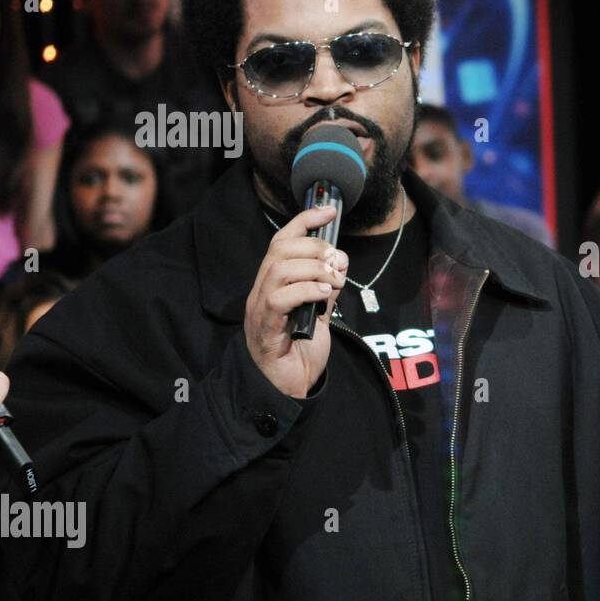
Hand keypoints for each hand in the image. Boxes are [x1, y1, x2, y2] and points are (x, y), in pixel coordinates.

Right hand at [244, 204, 348, 398]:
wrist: (287, 389)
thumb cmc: (300, 353)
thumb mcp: (320, 315)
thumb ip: (324, 290)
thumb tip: (339, 267)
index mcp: (274, 284)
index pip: (282, 241)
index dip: (304, 221)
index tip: (328, 211)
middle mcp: (262, 292)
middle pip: (281, 250)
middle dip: (316, 247)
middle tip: (339, 263)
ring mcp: (260, 309)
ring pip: (280, 269)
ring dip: (315, 269)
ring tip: (335, 282)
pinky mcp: (266, 329)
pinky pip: (280, 299)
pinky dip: (307, 290)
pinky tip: (325, 296)